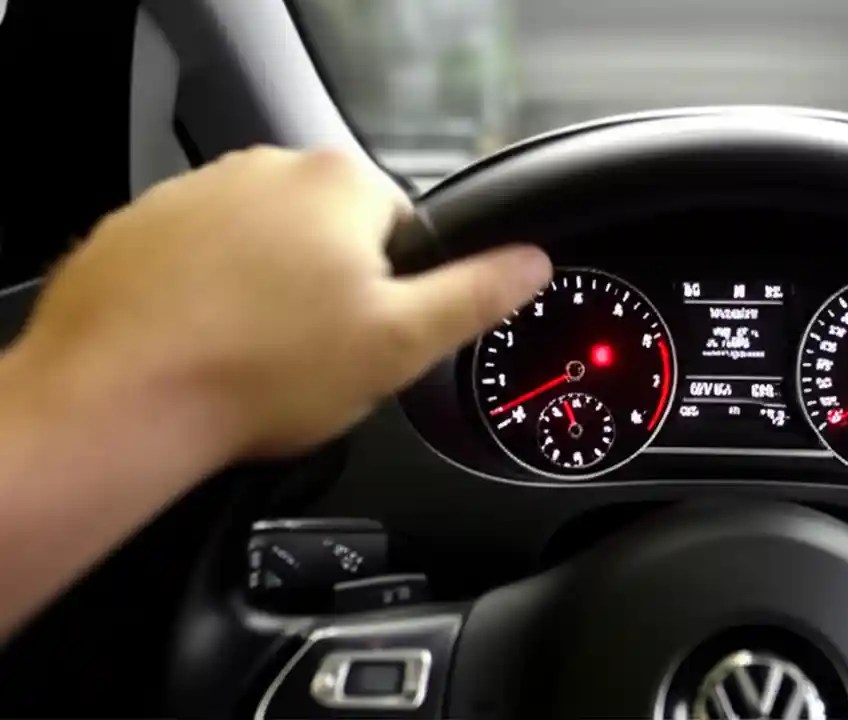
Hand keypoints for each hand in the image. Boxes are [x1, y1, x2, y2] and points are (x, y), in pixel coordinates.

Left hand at [11, 147, 550, 464]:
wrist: (120, 401)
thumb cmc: (258, 371)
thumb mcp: (400, 343)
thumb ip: (476, 296)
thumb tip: (531, 265)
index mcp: (341, 184)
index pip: (406, 228)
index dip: (398, 293)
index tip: (370, 336)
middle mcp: (266, 168)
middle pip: (334, 235)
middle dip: (334, 290)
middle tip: (316, 355)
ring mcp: (195, 192)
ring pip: (265, 248)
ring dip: (270, 294)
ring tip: (255, 357)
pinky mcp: (141, 226)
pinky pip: (200, 260)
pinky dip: (209, 298)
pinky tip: (207, 346)